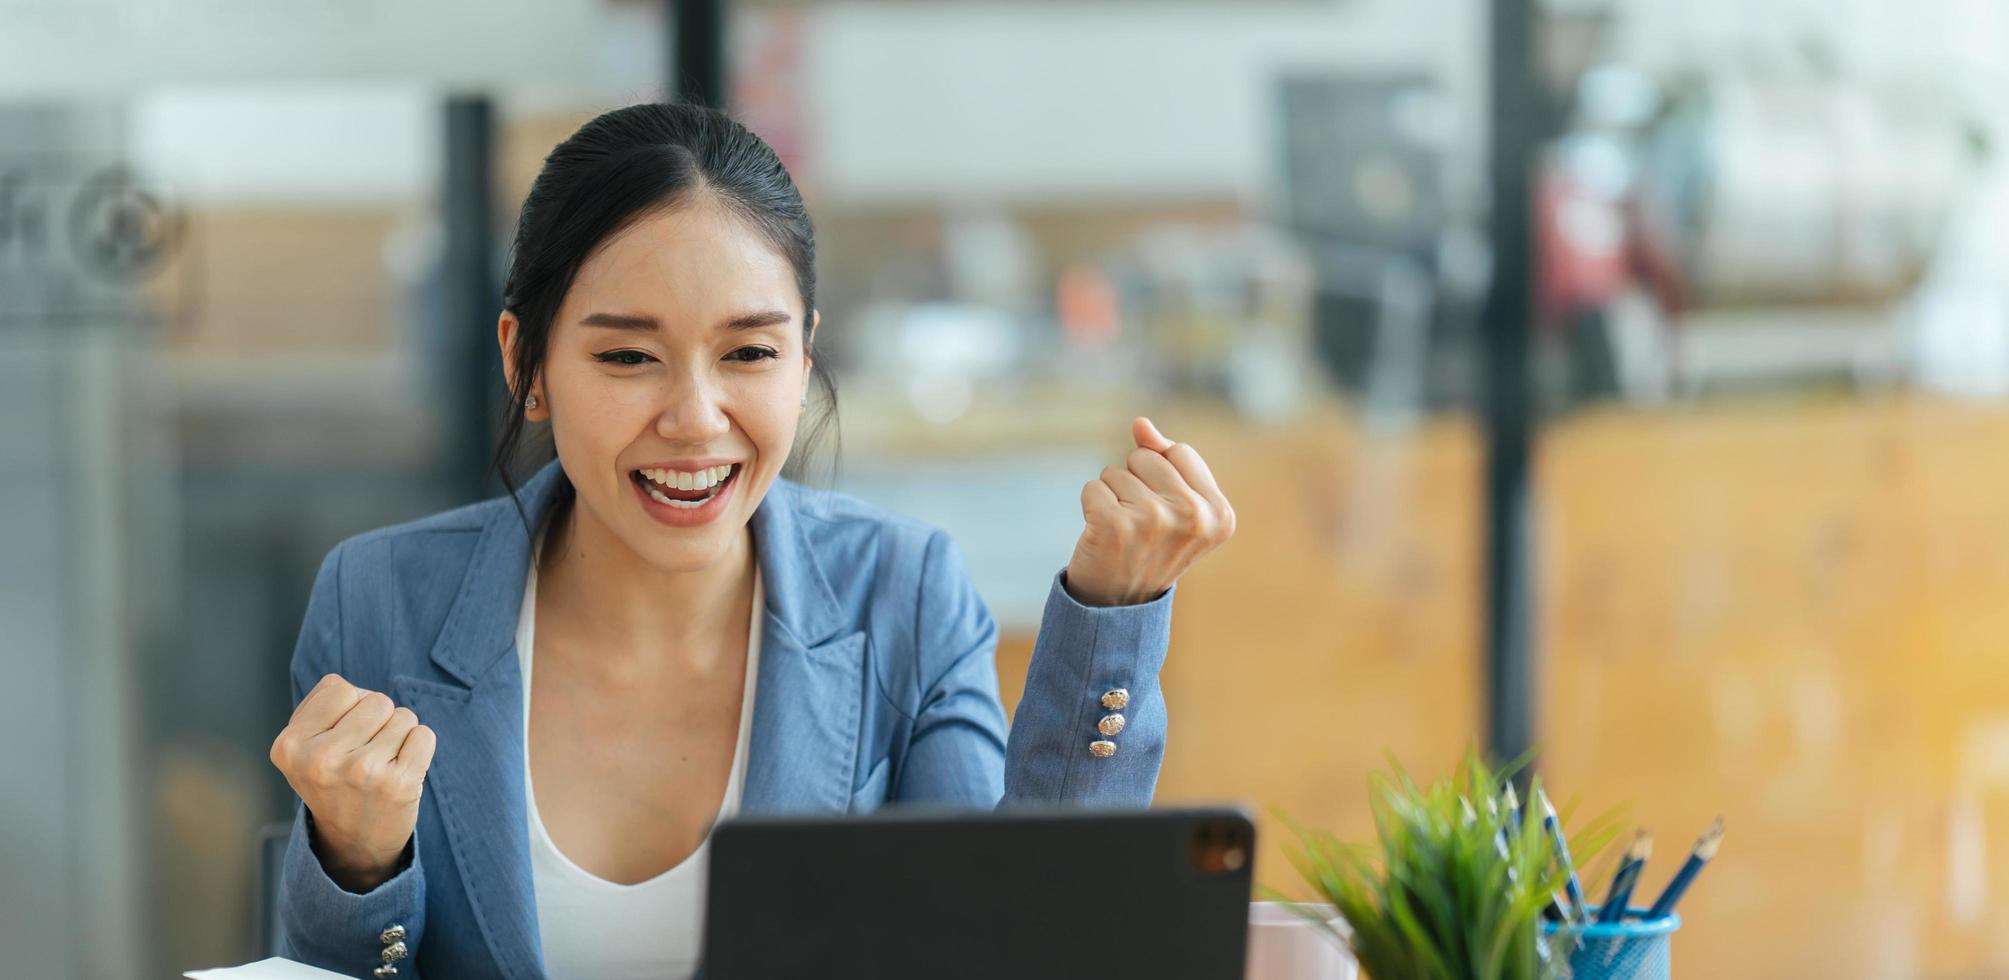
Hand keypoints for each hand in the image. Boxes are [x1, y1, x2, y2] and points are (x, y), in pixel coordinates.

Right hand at [269, 673, 436, 892]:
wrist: (355, 843)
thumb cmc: (336, 781)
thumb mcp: (304, 747)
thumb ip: (323, 706)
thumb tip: (356, 692)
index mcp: (290, 746)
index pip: (338, 688)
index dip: (348, 706)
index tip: (341, 737)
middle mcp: (321, 759)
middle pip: (376, 700)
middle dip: (378, 720)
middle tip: (365, 754)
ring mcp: (361, 772)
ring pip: (403, 716)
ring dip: (399, 735)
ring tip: (381, 765)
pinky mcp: (399, 784)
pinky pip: (424, 735)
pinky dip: (419, 748)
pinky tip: (401, 771)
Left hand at [1064, 416, 1235, 606]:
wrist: (1117, 605)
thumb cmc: (1148, 547)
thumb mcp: (1173, 505)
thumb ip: (1164, 458)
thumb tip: (1141, 423)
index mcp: (1220, 514)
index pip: (1179, 451)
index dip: (1160, 474)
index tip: (1164, 512)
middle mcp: (1193, 517)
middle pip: (1146, 456)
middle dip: (1134, 482)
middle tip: (1139, 525)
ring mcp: (1154, 521)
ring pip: (1116, 471)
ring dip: (1112, 496)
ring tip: (1122, 532)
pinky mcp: (1115, 525)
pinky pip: (1093, 487)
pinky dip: (1091, 506)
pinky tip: (1102, 536)